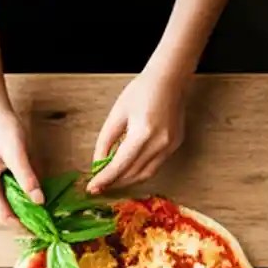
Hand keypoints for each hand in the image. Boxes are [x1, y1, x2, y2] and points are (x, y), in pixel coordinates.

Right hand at [0, 102, 41, 223]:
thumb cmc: (2, 127)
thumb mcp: (17, 153)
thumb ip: (27, 177)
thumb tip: (39, 201)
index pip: (4, 216)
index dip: (22, 225)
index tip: (41, 230)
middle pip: (4, 211)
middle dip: (23, 217)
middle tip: (45, 222)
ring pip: (5, 201)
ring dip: (22, 206)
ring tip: (42, 209)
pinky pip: (5, 191)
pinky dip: (19, 194)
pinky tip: (32, 192)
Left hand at [88, 66, 189, 192]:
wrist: (169, 79)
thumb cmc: (141, 91)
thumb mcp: (117, 114)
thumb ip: (106, 141)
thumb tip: (98, 163)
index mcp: (143, 133)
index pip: (120, 165)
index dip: (105, 179)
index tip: (92, 188)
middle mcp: (160, 143)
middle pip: (133, 174)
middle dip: (114, 182)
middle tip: (98, 186)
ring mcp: (170, 146)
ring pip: (145, 174)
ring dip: (127, 181)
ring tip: (111, 181)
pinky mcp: (175, 145)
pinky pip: (154, 166)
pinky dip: (139, 171)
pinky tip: (127, 169)